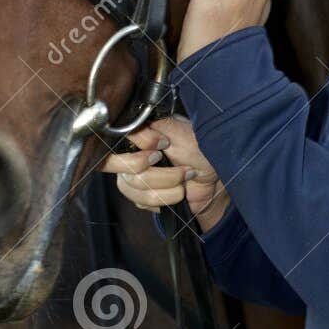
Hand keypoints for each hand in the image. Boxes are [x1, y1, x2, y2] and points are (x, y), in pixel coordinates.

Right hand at [99, 114, 231, 230]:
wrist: (214, 177)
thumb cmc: (199, 150)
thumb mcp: (178, 130)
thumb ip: (152, 125)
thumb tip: (132, 130)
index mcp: (135, 137)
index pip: (114, 143)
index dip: (137, 149)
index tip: (162, 145)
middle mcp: (129, 156)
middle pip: (125, 170)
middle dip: (157, 171)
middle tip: (177, 166)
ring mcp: (133, 178)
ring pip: (136, 188)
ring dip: (169, 184)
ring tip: (185, 175)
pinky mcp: (141, 198)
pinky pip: (144, 202)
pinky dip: (168, 197)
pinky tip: (179, 189)